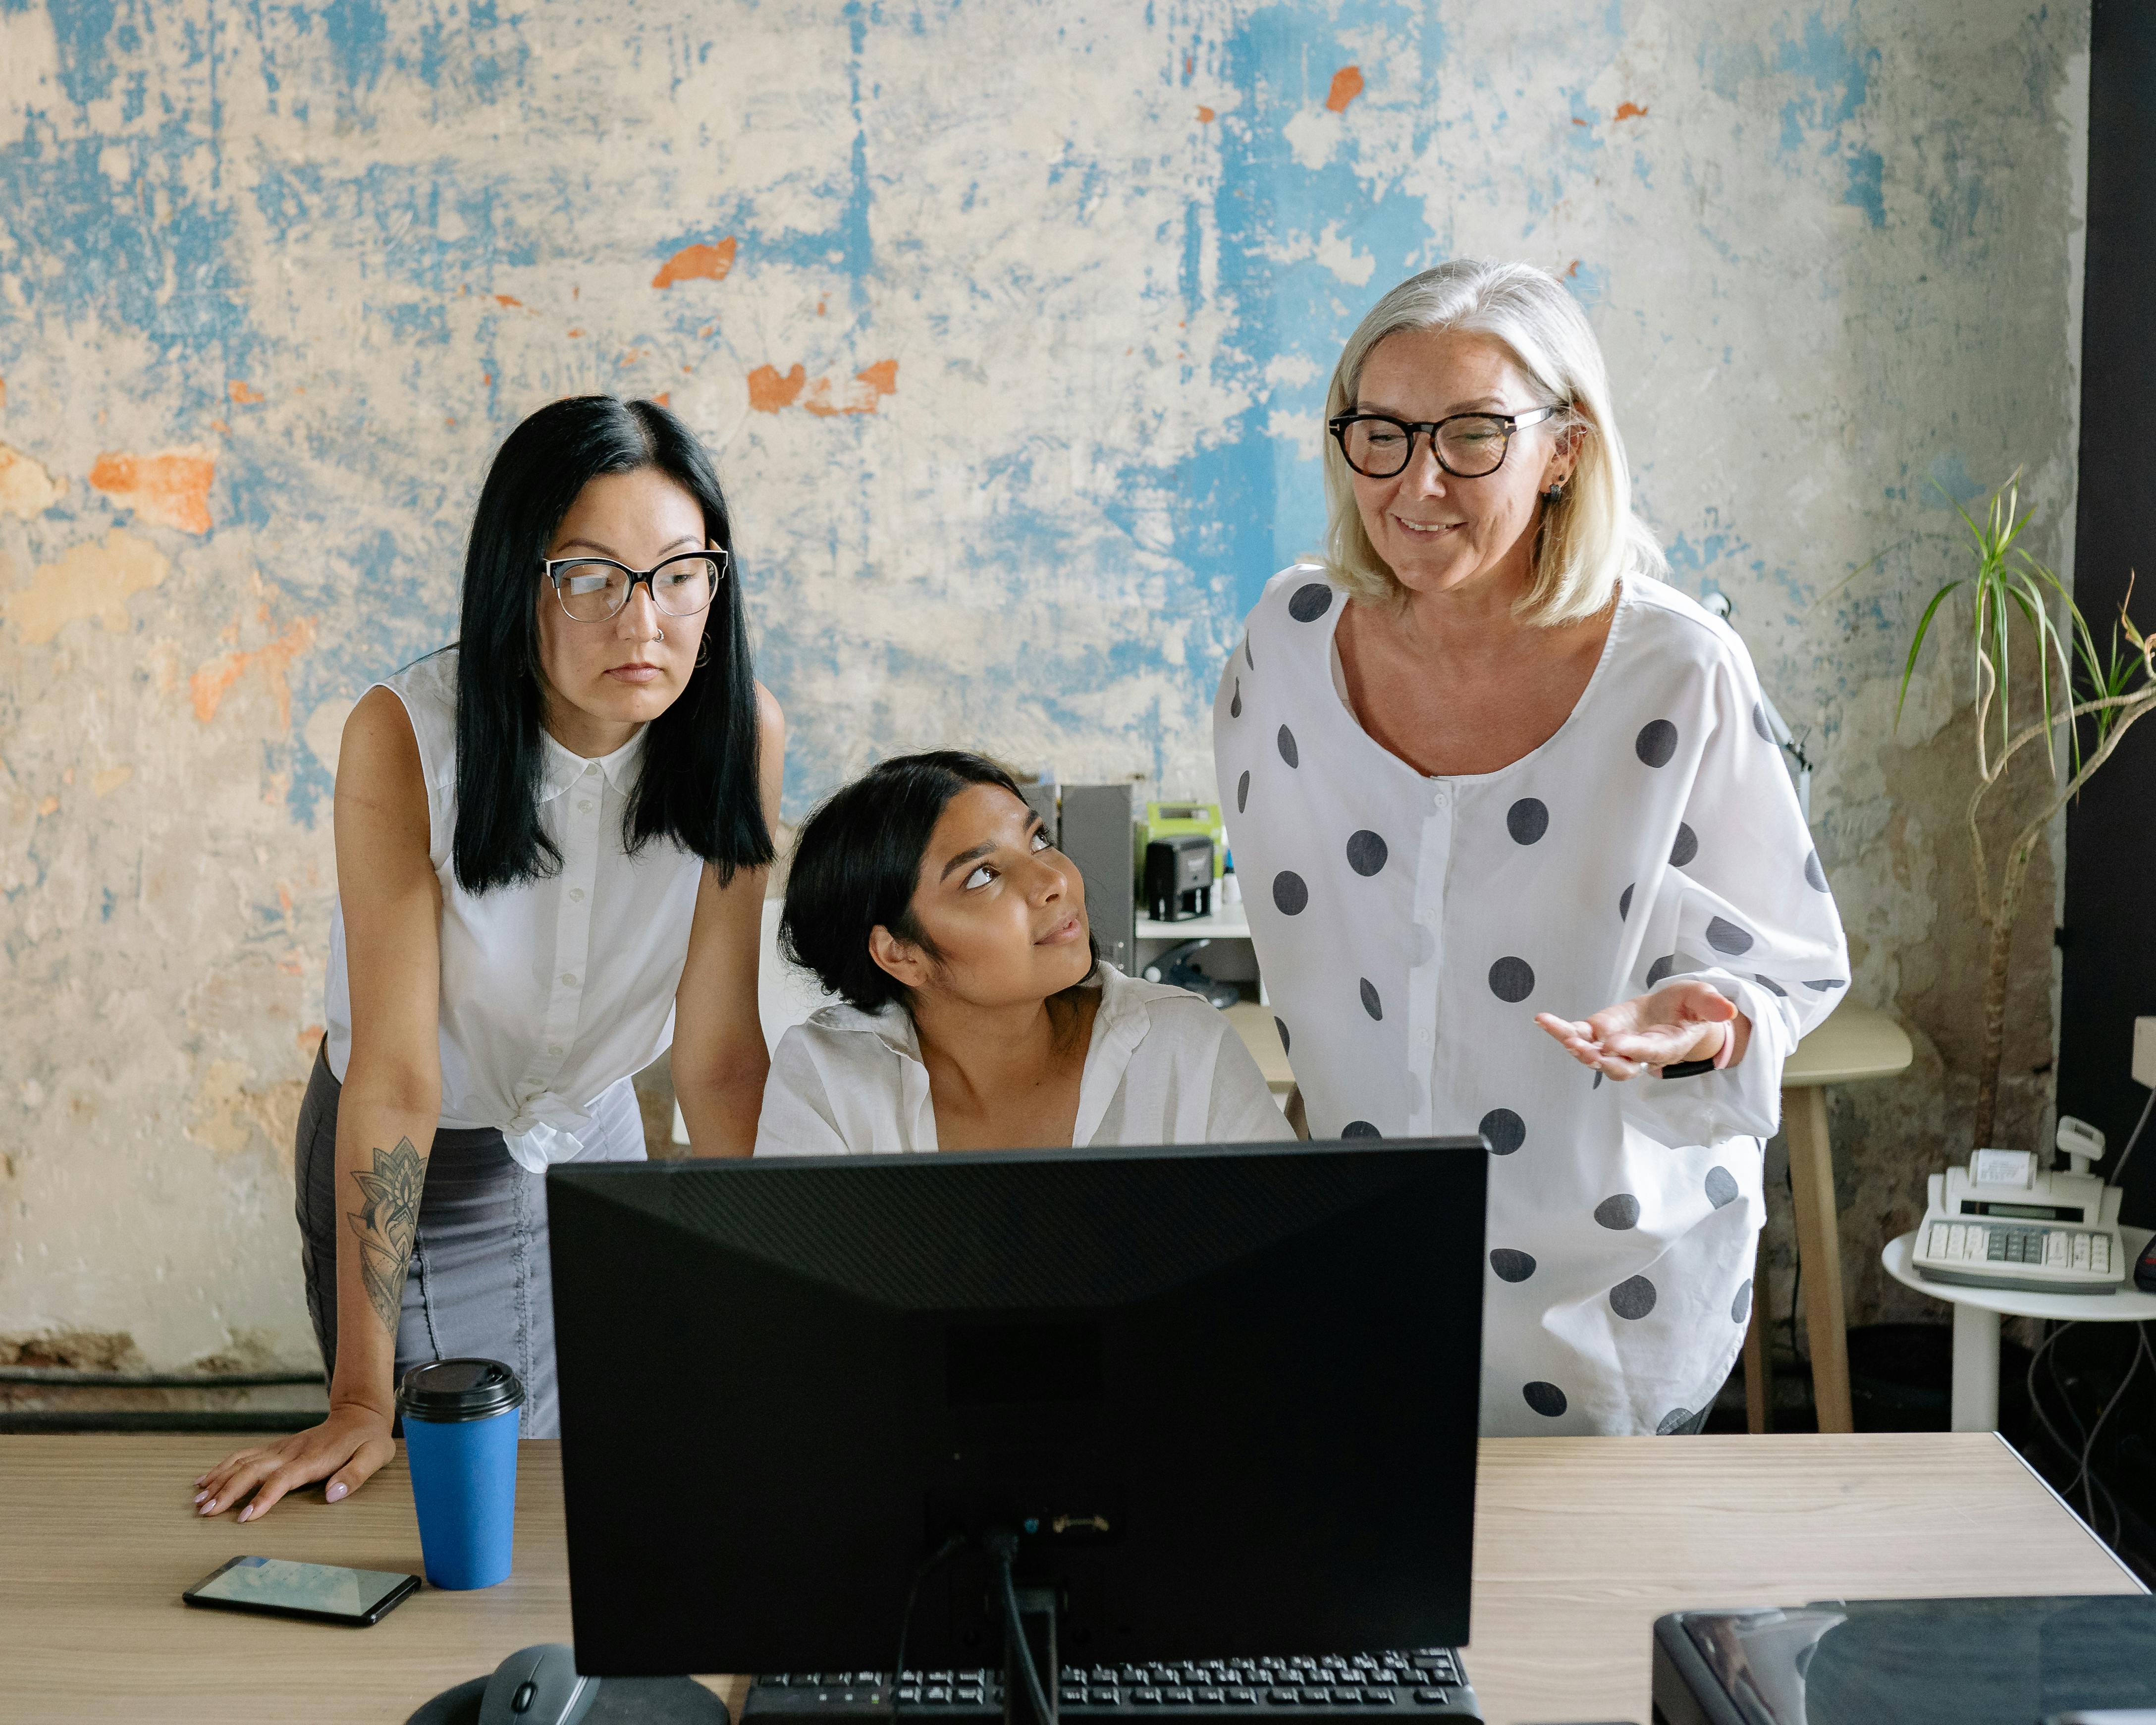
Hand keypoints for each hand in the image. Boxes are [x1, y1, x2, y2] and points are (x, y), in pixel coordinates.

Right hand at [192, 1401, 394, 1522]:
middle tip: (205, 1512)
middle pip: (253, 1471)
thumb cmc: (368, 1440)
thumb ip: (355, 1475)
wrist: (361, 1413)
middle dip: (228, 1491)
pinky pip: (244, 1455)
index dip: (263, 1498)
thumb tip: (332, 1495)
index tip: (244, 1517)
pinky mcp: (276, 1447)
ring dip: (219, 1479)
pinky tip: (204, 1479)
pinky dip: (222, 1467)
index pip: (282, 1479)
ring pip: (243, 1462)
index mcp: (313, 1459)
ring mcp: (281, 1448)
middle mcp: (291, 1452)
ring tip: (198, 1499)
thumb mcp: (375, 1456)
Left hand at [1535, 980, 1750, 1080]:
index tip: (1618, 1044)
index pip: (1650, 1052)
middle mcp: (1638, 1052)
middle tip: (1588, 1052)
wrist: (1671, 1013)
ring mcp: (1615, 1044)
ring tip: (1564, 1036)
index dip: (1634, 1050)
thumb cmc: (1689, 1009)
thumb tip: (1726, 1010)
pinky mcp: (1598, 1032)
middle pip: (1620, 1066)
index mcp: (1666, 1046)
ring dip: (1579, 1049)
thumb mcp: (1703, 1001)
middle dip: (1603, 1061)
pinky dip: (1560, 1030)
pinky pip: (1577, 1035)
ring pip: (1594, 1055)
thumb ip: (1711, 1005)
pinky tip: (1543, 1020)